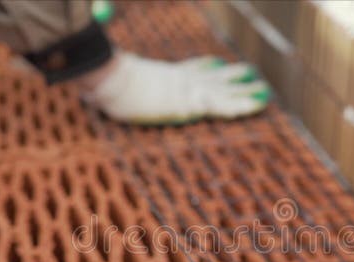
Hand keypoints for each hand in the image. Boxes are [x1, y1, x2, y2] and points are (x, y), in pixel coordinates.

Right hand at [77, 52, 270, 124]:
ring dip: (245, 92)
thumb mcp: (108, 75)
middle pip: (213, 77)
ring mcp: (188, 90)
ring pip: (224, 91)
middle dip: (233, 77)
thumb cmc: (107, 79)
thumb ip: (107, 74)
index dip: (206, 66)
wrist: (114, 82)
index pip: (190, 68)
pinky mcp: (193, 103)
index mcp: (163, 73)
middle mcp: (180, 80)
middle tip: (252, 75)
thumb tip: (89, 83)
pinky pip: (223, 106)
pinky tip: (258, 105)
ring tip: (265, 91)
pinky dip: (241, 106)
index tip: (219, 63)